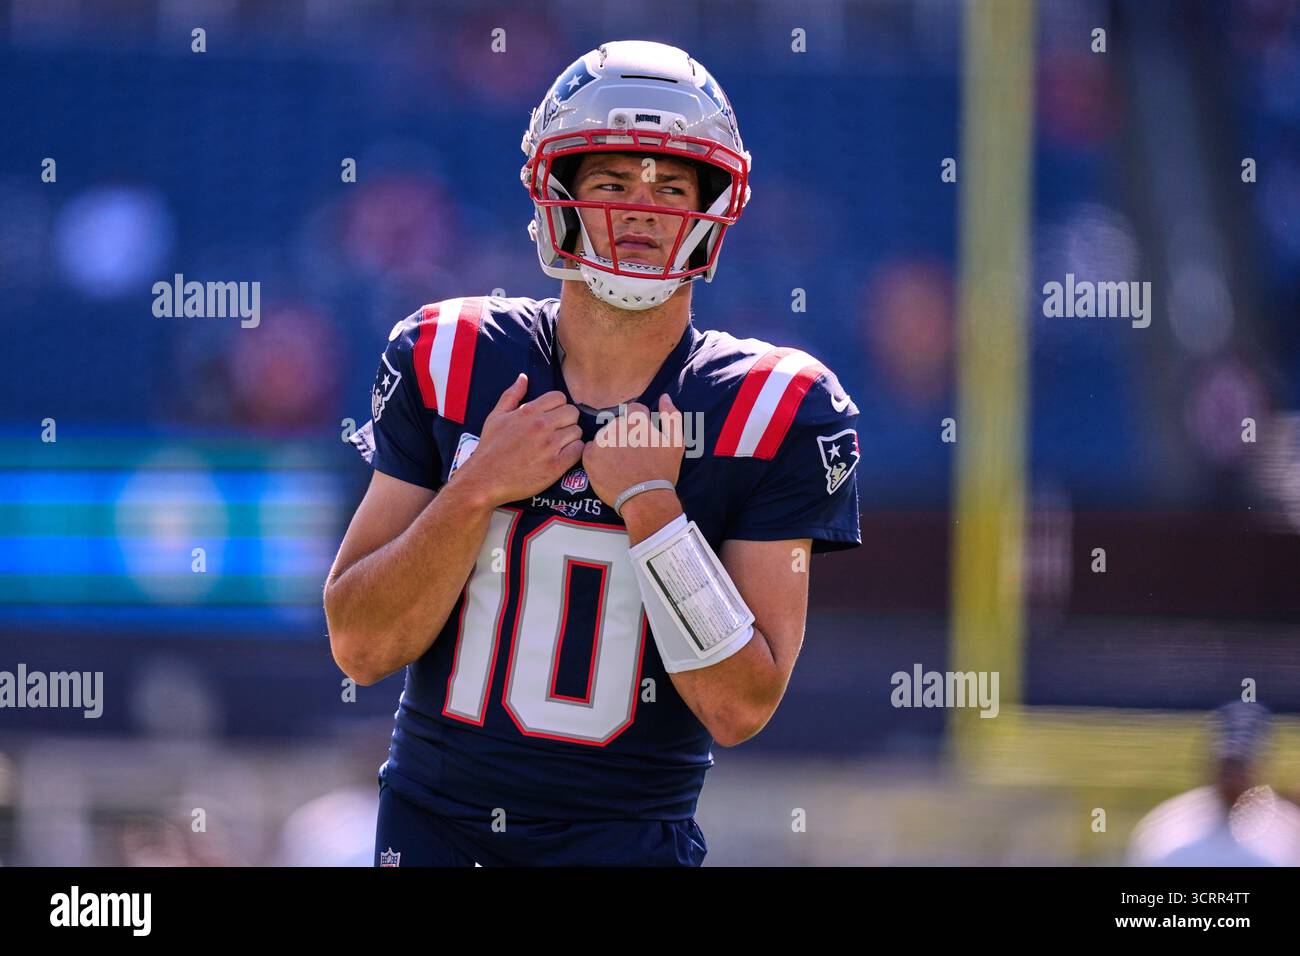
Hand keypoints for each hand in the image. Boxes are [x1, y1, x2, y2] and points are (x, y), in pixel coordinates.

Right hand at [453, 373, 584, 507]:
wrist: (484, 480)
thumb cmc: (489, 449)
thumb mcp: (495, 417)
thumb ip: (511, 395)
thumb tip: (523, 377)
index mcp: (528, 412)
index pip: (560, 397)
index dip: (558, 406)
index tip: (552, 417)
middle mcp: (541, 426)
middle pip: (572, 413)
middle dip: (567, 420)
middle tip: (558, 431)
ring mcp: (550, 446)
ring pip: (577, 431)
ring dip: (571, 438)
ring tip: (559, 445)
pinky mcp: (556, 465)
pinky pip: (578, 451)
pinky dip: (574, 453)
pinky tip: (563, 456)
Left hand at [582, 393, 684, 510]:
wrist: (645, 499)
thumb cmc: (663, 471)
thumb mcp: (676, 442)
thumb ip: (671, 416)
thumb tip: (664, 397)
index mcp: (635, 419)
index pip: (635, 410)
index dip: (642, 425)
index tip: (644, 441)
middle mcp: (615, 426)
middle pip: (618, 423)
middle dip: (625, 434)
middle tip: (634, 455)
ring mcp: (601, 441)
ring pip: (605, 435)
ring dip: (611, 444)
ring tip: (622, 463)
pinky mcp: (589, 457)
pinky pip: (590, 449)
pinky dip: (598, 456)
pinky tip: (610, 467)